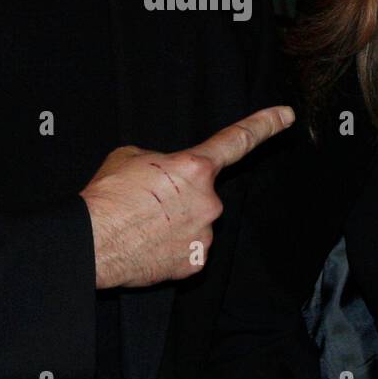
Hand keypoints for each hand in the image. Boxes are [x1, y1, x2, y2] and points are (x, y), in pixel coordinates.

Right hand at [81, 105, 294, 288]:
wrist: (91, 242)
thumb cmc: (107, 197)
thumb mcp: (131, 157)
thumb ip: (162, 161)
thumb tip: (168, 176)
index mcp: (194, 168)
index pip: (237, 140)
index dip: (264, 124)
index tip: (286, 115)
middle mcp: (209, 202)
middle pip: (202, 194)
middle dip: (181, 196)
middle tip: (146, 203)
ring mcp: (205, 235)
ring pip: (196, 223)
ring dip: (174, 223)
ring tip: (141, 225)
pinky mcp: (196, 263)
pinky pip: (189, 250)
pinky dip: (171, 248)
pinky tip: (148, 245)